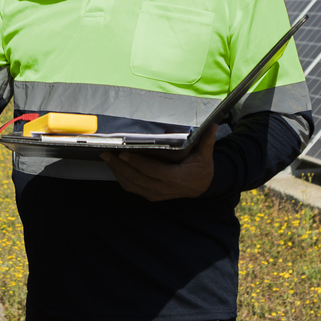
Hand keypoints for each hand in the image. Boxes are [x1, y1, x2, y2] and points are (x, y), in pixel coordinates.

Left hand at [101, 124, 215, 200]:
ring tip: (106, 157)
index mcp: (175, 178)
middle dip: (119, 165)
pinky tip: (114, 167)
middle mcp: (163, 188)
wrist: (202, 187)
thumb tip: (213, 125)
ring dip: (117, 171)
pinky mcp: (151, 195)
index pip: (152, 171)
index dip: (137, 163)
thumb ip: (207, 140)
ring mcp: (155, 194)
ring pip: (131, 184)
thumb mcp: (205, 155)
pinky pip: (132, 188)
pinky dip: (121, 178)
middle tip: (107, 152)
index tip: (124, 153)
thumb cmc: (201, 169)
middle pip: (136, 178)